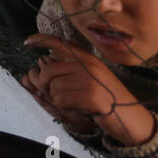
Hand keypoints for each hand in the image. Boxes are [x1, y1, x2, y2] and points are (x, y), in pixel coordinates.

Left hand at [22, 34, 156, 145]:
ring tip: (74, 101)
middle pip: (48, 70)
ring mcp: (90, 80)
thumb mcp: (91, 76)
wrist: (131, 117)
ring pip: (53, 87)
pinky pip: (61, 100)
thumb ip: (71, 68)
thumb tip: (42, 64)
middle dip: (44, 84)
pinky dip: (64, 107)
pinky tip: (78, 108)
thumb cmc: (108, 97)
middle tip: (53, 93)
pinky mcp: (91, 97)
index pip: (59, 42)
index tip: (26, 43)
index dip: (41, 40)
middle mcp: (88, 65)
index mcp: (87, 58)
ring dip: (58, 98)